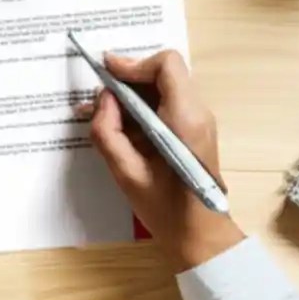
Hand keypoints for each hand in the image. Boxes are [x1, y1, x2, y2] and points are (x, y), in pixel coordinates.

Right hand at [89, 50, 244, 271]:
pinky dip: (141, 107)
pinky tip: (119, 125)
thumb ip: (108, 130)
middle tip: (99, 97)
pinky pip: (166, 104)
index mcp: (185, 118)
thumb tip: (104, 99)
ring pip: (163, 86)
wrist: (200, 235)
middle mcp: (197, 112)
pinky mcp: (193, 130)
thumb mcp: (126, 172)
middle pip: (163, 72)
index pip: (166, 64)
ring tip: (102, 113)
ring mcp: (198, 120)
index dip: (133, 64)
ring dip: (132, 94)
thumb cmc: (165, 208)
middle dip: (128, 79)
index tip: (106, 74)